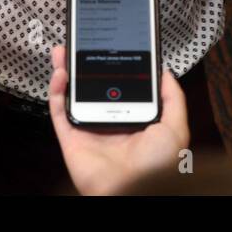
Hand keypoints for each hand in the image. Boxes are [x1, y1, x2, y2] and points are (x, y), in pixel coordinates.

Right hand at [47, 46, 189, 195]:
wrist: (134, 191)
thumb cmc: (158, 165)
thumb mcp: (175, 127)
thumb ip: (172, 98)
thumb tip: (165, 71)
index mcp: (132, 119)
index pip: (119, 85)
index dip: (112, 65)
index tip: (109, 44)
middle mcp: (108, 122)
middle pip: (91, 85)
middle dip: (84, 63)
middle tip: (81, 41)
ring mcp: (87, 129)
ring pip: (72, 94)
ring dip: (66, 71)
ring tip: (64, 49)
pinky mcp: (70, 138)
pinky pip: (59, 111)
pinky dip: (56, 91)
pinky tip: (61, 72)